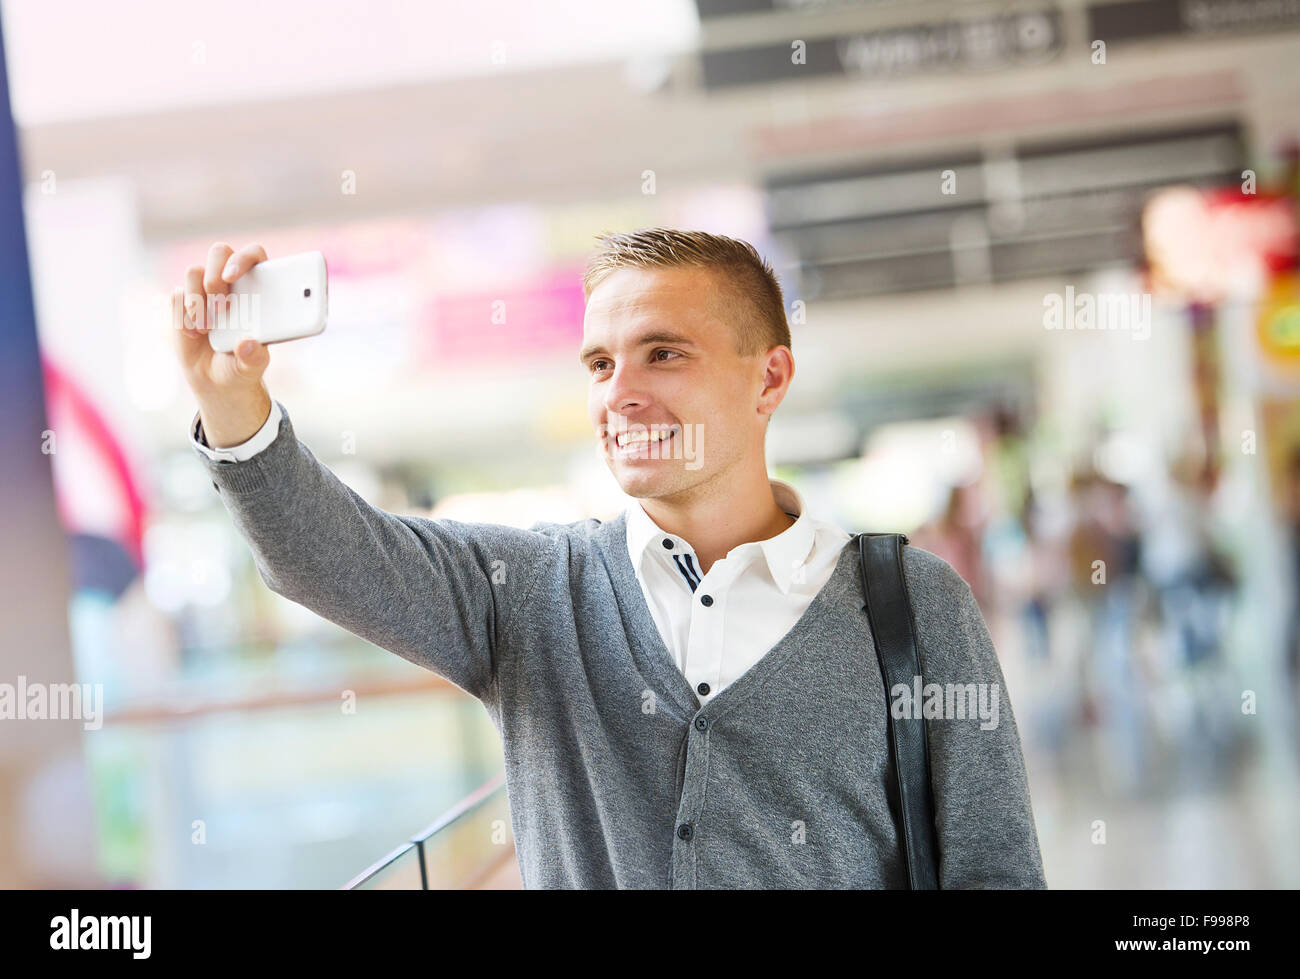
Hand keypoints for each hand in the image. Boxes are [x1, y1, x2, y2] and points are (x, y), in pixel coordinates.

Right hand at [172, 242, 273, 446]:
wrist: (216, 379)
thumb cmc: (242, 364)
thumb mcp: (252, 366)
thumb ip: (254, 356)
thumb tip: (248, 344)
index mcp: (258, 286)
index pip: (253, 254)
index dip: (243, 258)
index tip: (232, 277)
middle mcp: (231, 281)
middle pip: (219, 252)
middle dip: (216, 277)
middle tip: (221, 307)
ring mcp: (204, 288)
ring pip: (194, 272)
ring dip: (198, 301)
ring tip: (208, 329)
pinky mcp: (183, 300)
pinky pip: (176, 295)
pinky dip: (184, 316)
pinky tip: (196, 334)